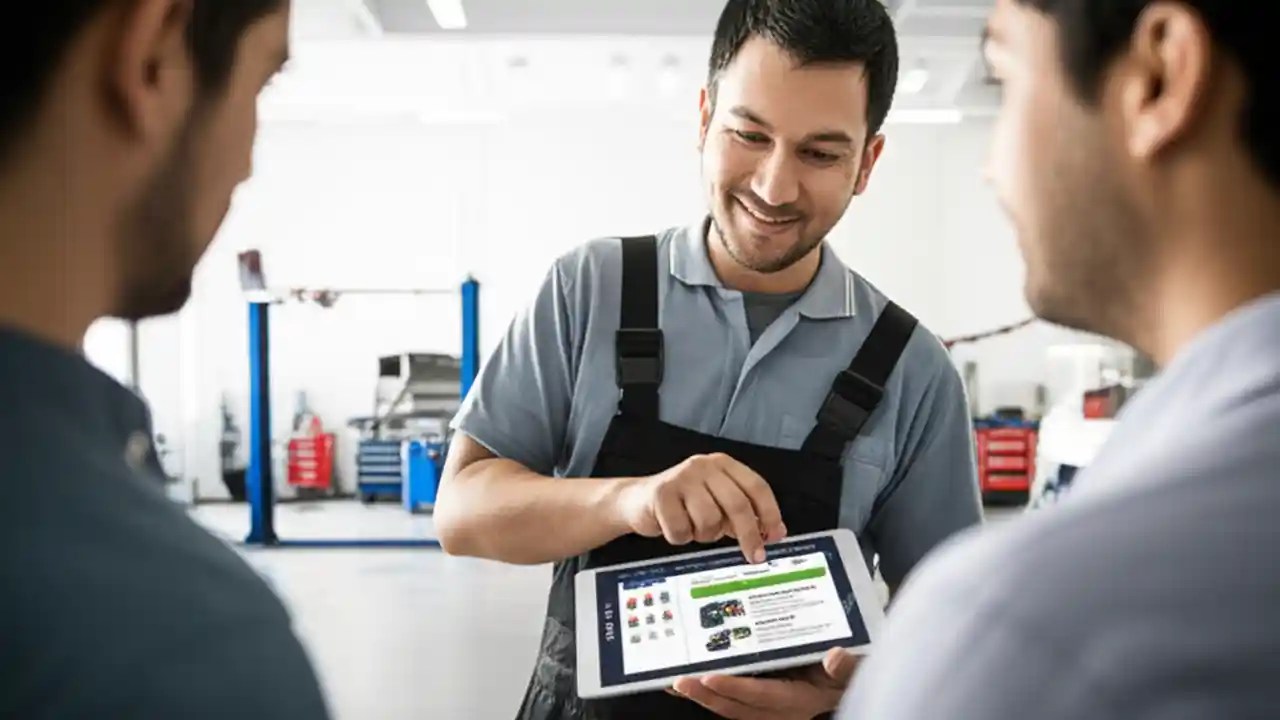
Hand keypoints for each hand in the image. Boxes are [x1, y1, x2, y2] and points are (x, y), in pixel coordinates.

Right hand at [615, 453, 785, 562]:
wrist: (637, 500)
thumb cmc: (682, 505)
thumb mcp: (715, 504)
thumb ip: (742, 515)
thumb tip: (772, 534)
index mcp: (723, 465)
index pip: (756, 487)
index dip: (770, 514)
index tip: (775, 537)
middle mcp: (704, 466)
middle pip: (738, 504)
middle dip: (749, 536)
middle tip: (755, 557)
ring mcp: (681, 478)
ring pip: (710, 520)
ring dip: (704, 535)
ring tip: (693, 528)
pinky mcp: (661, 494)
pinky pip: (682, 530)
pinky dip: (680, 538)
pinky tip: (673, 527)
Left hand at [670, 648, 860, 718]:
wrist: (847, 685)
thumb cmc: (848, 675)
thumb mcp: (855, 671)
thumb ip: (847, 667)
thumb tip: (834, 656)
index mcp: (799, 700)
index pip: (762, 695)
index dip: (735, 688)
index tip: (709, 678)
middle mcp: (779, 710)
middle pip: (737, 708)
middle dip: (706, 696)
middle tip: (679, 683)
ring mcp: (768, 708)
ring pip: (730, 707)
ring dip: (703, 697)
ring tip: (675, 684)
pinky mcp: (760, 702)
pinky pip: (732, 701)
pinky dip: (710, 692)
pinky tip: (692, 681)